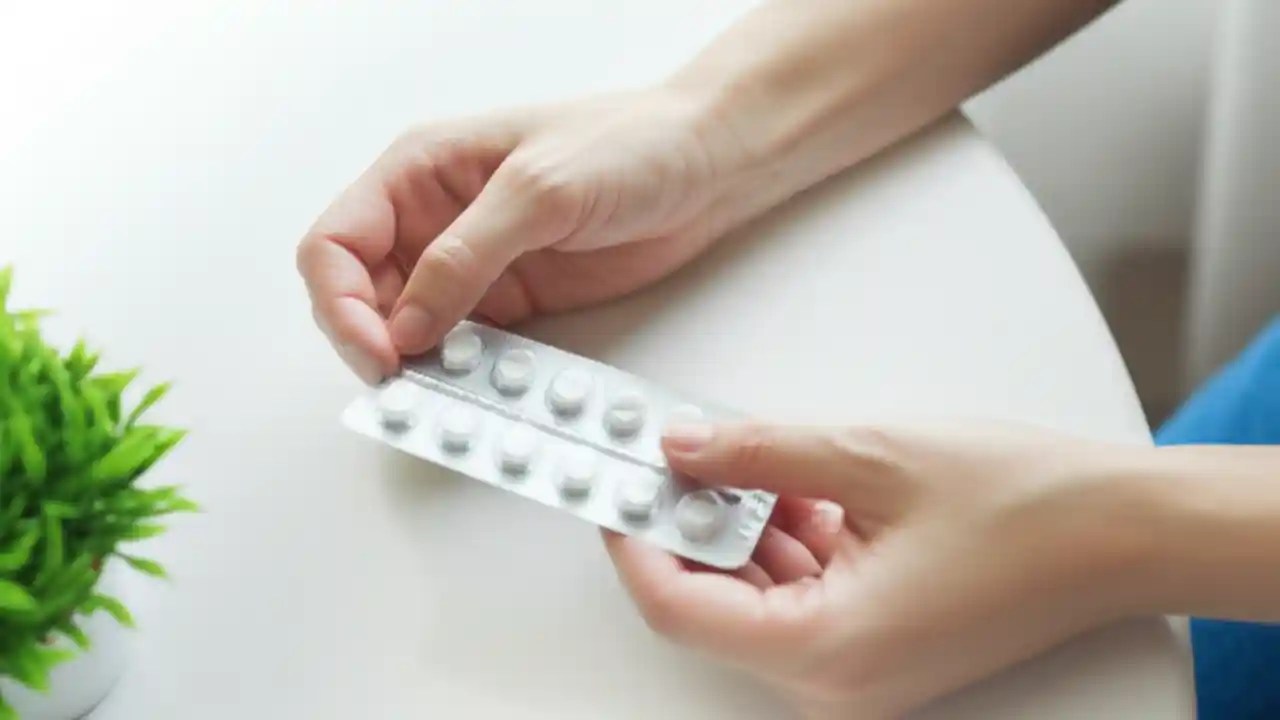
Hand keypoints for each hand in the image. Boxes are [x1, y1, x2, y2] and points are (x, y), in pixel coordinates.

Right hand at [295, 85, 798, 382]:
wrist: (707, 168)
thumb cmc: (628, 145)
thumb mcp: (539, 190)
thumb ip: (465, 257)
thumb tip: (405, 326)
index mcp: (419, 172)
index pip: (337, 242)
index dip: (340, 301)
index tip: (378, 348)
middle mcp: (433, 221)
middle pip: (361, 295)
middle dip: (370, 343)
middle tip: (404, 387)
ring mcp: (471, 268)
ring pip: (410, 331)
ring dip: (417, 369)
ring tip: (440, 401)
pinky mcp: (511, 304)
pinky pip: (466, 351)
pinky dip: (463, 378)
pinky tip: (477, 397)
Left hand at [605, 422, 1151, 717]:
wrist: (1126, 532)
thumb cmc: (1029, 506)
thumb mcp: (868, 455)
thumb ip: (757, 450)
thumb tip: (681, 447)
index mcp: (827, 652)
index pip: (678, 610)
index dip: (634, 543)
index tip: (615, 488)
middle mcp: (836, 682)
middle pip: (713, 604)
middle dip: (690, 523)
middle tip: (672, 453)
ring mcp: (859, 670)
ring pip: (756, 595)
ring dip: (740, 524)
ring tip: (741, 454)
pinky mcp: (879, 646)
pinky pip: (802, 595)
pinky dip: (786, 538)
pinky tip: (793, 479)